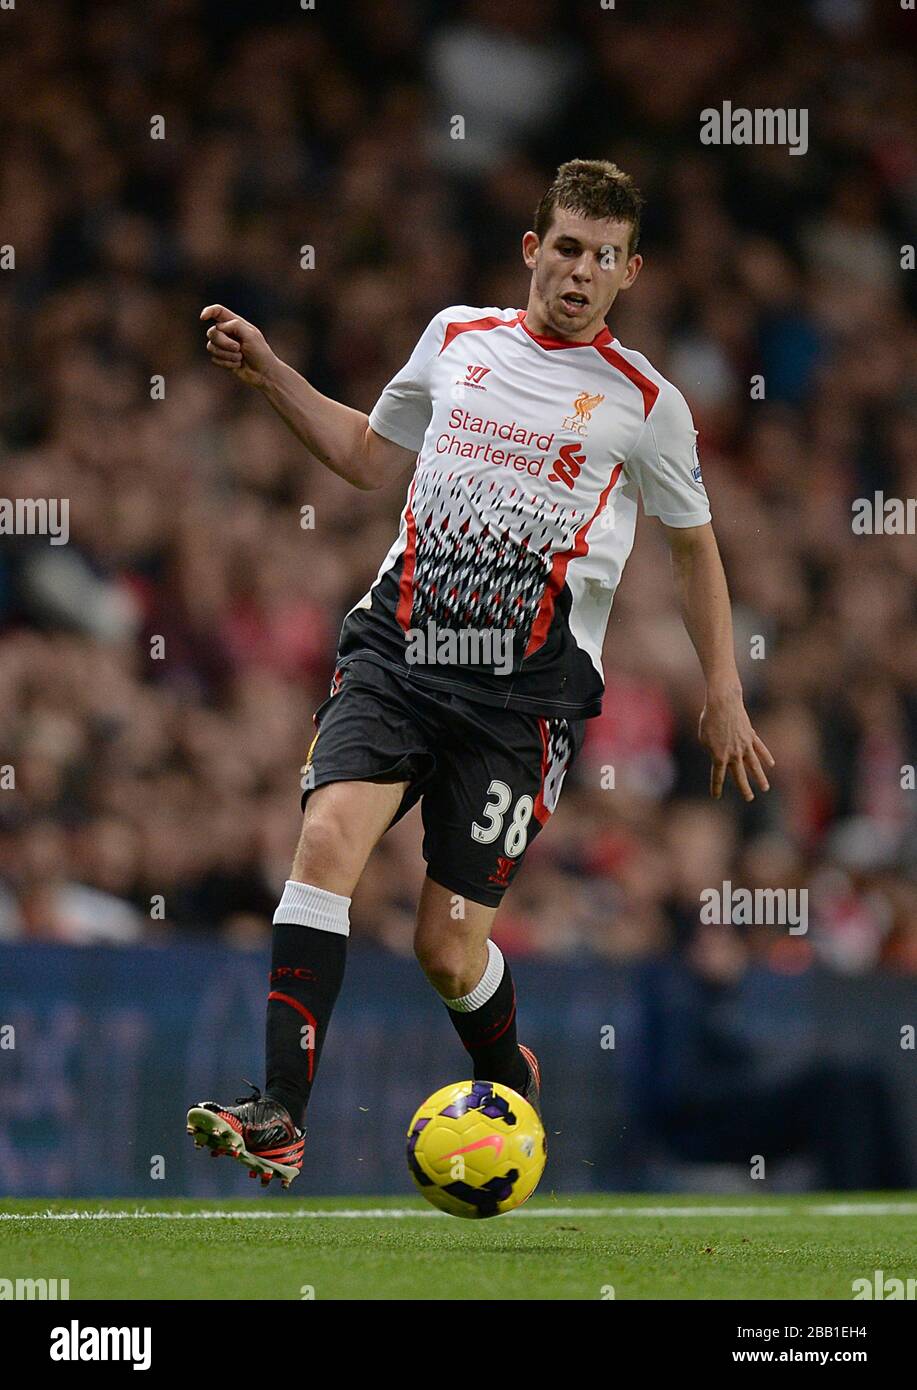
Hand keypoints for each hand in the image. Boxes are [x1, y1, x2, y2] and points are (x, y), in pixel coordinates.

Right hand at [200, 305, 277, 387]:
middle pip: (212, 332)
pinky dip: (227, 363)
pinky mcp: (222, 358)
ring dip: (227, 354)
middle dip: (223, 342)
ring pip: (211, 347)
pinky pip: (214, 359)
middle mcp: (227, 333)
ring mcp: (224, 346)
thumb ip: (235, 325)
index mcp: (235, 323)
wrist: (264, 373)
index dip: (208, 311)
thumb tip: (219, 327)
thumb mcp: (251, 335)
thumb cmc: (260, 353)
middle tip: (238, 348)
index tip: (203, 318)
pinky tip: (238, 365)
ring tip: (240, 358)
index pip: (218, 312)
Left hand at [699, 684, 774, 800]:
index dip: (716, 787)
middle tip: (749, 798)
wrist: (723, 703)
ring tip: (765, 788)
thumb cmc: (709, 719)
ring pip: (754, 765)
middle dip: (744, 788)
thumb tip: (720, 755)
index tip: (716, 796)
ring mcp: (744, 745)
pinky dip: (765, 756)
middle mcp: (734, 754)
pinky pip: (760, 749)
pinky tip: (771, 764)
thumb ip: (711, 750)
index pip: (718, 776)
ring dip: (760, 778)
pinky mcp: (751, 736)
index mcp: (719, 756)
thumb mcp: (704, 738)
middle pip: (740, 775)